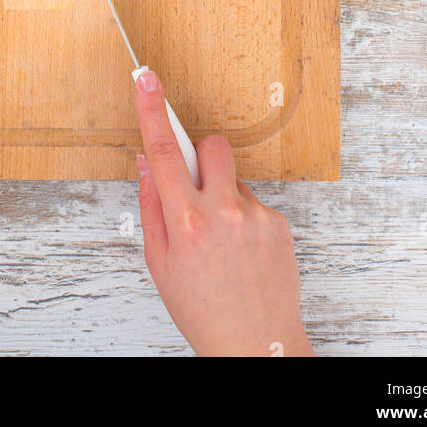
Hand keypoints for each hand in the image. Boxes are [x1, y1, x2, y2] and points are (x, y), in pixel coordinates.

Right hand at [134, 70, 313, 356]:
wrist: (255, 347)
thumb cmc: (203, 311)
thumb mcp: (161, 264)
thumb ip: (152, 207)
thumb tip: (147, 164)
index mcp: (187, 223)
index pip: (164, 153)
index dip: (152, 111)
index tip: (146, 79)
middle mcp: (224, 213)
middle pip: (213, 147)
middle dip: (203, 155)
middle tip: (196, 187)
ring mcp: (256, 217)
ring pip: (233, 180)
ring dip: (223, 198)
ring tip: (222, 243)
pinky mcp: (280, 224)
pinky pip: (254, 203)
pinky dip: (244, 220)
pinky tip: (242, 253)